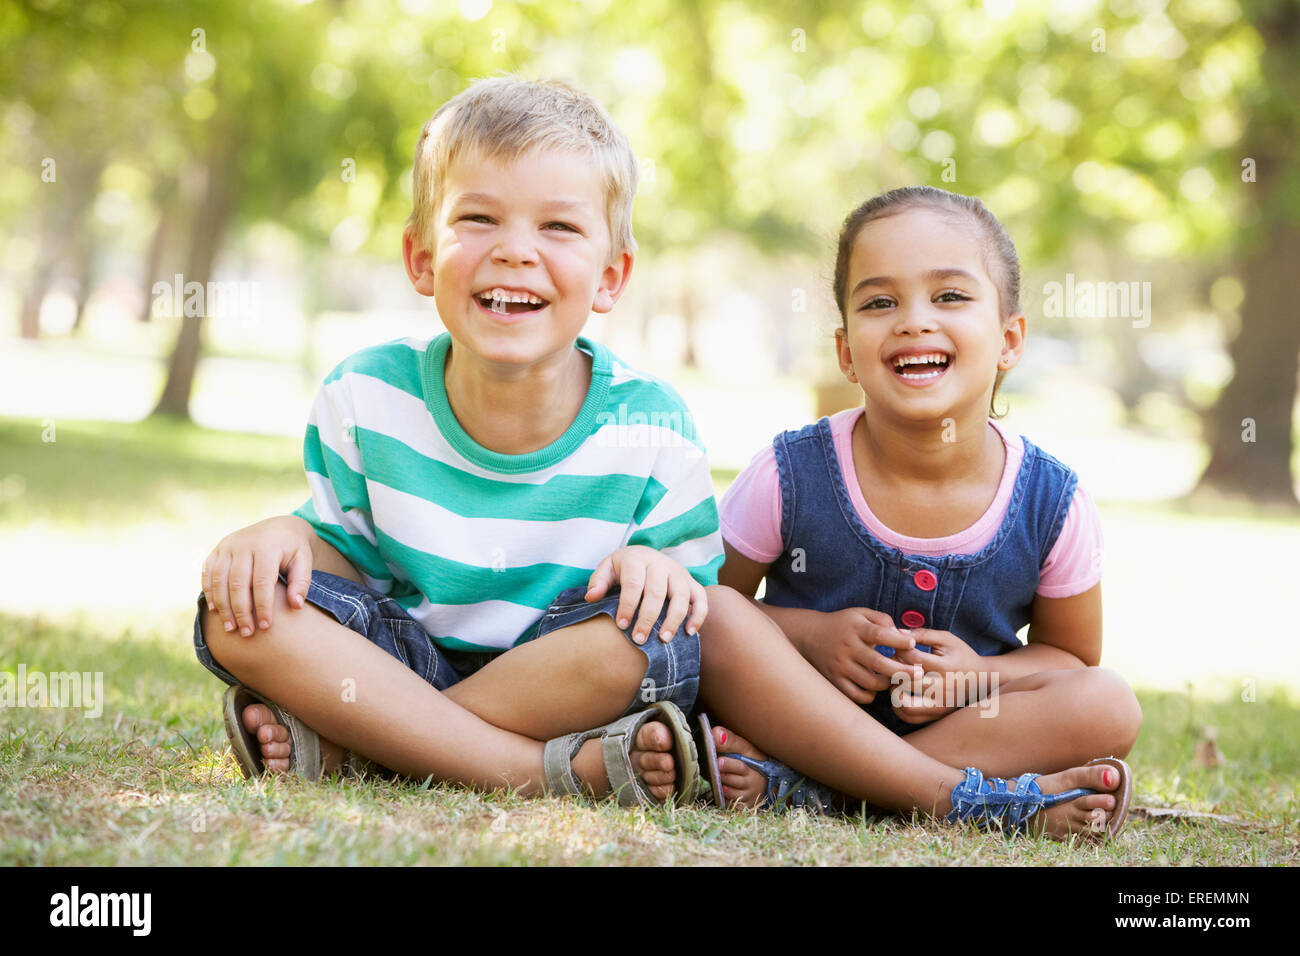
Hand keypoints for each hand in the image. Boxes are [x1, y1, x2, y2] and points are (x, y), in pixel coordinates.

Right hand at [201, 516, 313, 638]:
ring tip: (231, 628)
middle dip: (241, 611)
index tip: (265, 626)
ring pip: (219, 579)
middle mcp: (243, 544)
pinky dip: (210, 592)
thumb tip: (296, 606)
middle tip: (247, 633)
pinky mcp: (217, 550)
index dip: (262, 606)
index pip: (262, 581)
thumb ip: (301, 582)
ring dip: (223, 606)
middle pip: (237, 583)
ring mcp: (227, 546)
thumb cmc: (293, 550)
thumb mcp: (304, 560)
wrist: (278, 527)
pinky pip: (208, 572)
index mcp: (267, 546)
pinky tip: (215, 611)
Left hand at [585, 546, 706, 644]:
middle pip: (656, 592)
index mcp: (637, 559)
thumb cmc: (624, 568)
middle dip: (647, 618)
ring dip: (673, 619)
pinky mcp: (692, 582)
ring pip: (681, 596)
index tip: (621, 626)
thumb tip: (592, 597)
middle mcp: (661, 564)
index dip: (627, 606)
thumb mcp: (607, 568)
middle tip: (639, 640)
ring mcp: (679, 573)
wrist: (647, 555)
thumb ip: (598, 582)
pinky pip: (701, 598)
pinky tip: (689, 633)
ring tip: (663, 640)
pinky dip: (698, 615)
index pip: (633, 584)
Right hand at [805, 607, 922, 705]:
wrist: (809, 635)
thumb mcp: (859, 614)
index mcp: (856, 628)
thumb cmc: (843, 624)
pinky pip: (858, 695)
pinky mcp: (835, 680)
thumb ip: (882, 619)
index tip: (912, 644)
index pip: (880, 635)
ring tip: (894, 679)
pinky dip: (871, 694)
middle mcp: (847, 648)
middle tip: (919, 673)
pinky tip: (875, 687)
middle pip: (878, 663)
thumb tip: (902, 635)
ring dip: (888, 683)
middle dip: (902, 670)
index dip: (898, 641)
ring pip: (871, 683)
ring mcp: (840, 666)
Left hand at [892, 628, 985, 724]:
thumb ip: (923, 634)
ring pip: (903, 702)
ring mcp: (939, 705)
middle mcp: (942, 689)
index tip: (900, 647)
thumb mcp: (947, 639)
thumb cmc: (961, 656)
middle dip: (894, 668)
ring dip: (894, 689)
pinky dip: (897, 705)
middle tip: (895, 663)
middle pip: (904, 680)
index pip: (911, 657)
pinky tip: (901, 692)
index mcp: (945, 667)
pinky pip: (908, 716)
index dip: (899, 649)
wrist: (983, 681)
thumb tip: (897, 632)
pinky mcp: (935, 715)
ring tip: (897, 679)